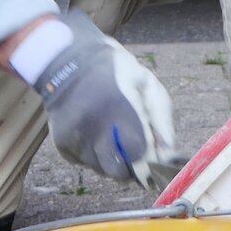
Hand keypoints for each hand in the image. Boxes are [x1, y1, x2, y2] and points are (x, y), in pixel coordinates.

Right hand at [31, 12, 177, 185]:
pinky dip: (96, 156)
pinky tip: (97, 134)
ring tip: (114, 134)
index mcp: (119, 108)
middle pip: (120, 171)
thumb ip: (161, 120)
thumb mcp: (147, 84)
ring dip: (114, 161)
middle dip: (133, 166)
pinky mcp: (62, 145)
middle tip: (137, 150)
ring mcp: (75, 138)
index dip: (152, 163)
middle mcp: (93, 126)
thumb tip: (168, 154)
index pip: (139, 154)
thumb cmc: (116, 71)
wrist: (68, 60)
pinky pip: (87, 164)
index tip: (157, 161)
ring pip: (103, 170)